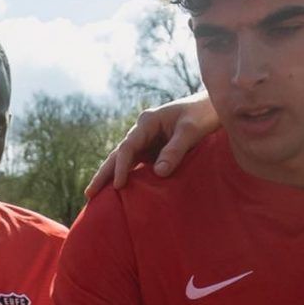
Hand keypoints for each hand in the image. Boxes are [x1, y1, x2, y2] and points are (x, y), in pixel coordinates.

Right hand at [84, 93, 219, 196]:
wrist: (214, 108)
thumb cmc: (203, 115)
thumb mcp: (190, 132)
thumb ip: (175, 151)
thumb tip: (159, 173)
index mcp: (147, 122)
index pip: (127, 147)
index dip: (121, 167)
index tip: (118, 185)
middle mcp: (142, 131)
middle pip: (118, 154)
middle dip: (104, 174)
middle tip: (89, 195)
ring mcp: (147, 141)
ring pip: (124, 161)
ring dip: (111, 177)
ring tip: (95, 196)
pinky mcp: (153, 150)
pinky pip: (137, 165)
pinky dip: (127, 177)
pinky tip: (119, 192)